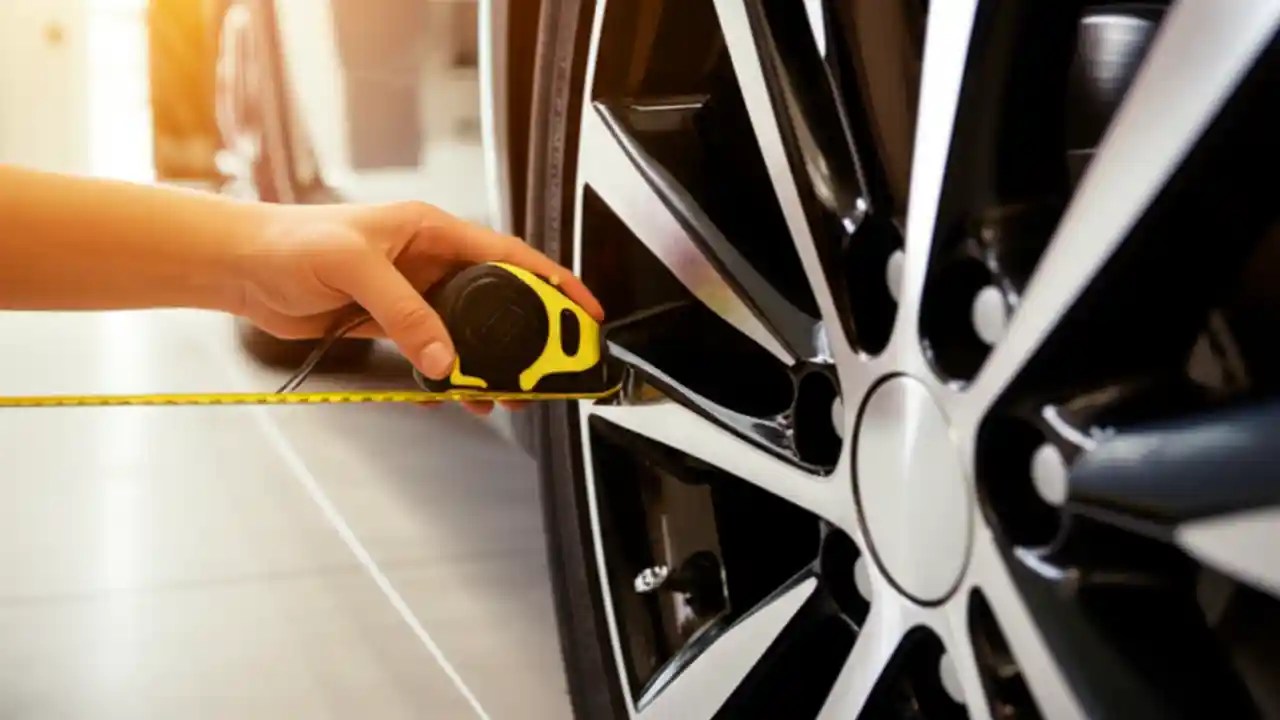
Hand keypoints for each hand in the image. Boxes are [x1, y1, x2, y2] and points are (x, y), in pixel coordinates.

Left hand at [234, 201, 603, 415]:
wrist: (242, 267)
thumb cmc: (288, 242)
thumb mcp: (353, 268)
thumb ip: (404, 313)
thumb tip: (444, 358)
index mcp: (432, 229)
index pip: (510, 257)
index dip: (554, 283)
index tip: (583, 310)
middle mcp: (428, 259)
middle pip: (500, 300)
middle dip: (530, 335)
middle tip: (553, 368)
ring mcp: (413, 292)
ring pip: (470, 332)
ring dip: (489, 364)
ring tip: (509, 393)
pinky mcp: (392, 321)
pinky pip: (436, 351)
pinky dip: (449, 376)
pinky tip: (456, 395)